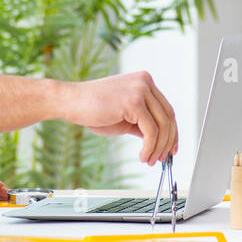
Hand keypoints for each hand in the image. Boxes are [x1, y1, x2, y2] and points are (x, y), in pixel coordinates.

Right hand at [63, 71, 177, 166]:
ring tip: (150, 160)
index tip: (171, 148)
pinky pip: (151, 130)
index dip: (171, 131)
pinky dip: (150, 147)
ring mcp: (140, 89)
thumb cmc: (93, 109)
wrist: (70, 102)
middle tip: (164, 158)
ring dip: (158, 147)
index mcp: (144, 81)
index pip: (166, 108)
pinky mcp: (134, 102)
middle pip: (169, 116)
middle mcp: (145, 82)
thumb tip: (160, 140)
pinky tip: (142, 156)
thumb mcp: (125, 117)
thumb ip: (143, 123)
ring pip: (163, 124)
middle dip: (168, 141)